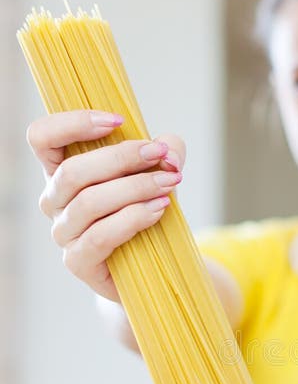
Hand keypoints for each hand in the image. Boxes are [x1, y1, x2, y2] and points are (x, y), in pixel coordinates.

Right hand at [26, 110, 184, 300]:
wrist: (157, 263)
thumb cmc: (148, 208)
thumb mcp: (159, 170)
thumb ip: (167, 151)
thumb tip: (168, 151)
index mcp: (61, 170)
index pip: (42, 138)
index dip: (72, 123)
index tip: (118, 120)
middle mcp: (54, 201)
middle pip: (72, 171)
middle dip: (121, 158)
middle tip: (160, 154)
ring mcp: (63, 234)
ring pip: (89, 203)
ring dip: (134, 188)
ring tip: (169, 183)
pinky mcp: (78, 262)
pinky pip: (100, 236)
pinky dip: (133, 218)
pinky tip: (159, 209)